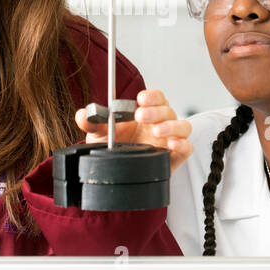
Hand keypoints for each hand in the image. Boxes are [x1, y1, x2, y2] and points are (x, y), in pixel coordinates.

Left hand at [75, 89, 193, 173]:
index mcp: (145, 113)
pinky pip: (187, 148)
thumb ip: (91, 123)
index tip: (140, 99)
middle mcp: (159, 124)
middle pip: (168, 110)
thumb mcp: (98, 134)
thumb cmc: (113, 147)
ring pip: (183, 126)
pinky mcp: (174, 157)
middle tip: (141, 116)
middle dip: (156, 111)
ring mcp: (168, 140)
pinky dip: (183, 144)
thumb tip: (82, 113)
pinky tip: (171, 144)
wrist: (114, 172)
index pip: (155, 98)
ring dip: (171, 126)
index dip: (152, 96)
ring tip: (156, 131)